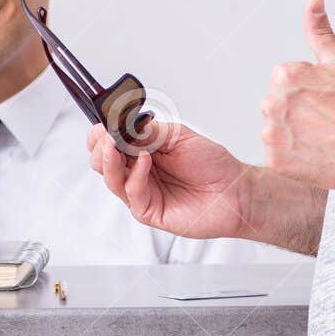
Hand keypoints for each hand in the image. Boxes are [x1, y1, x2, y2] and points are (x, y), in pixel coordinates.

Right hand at [87, 117, 252, 239]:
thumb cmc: (212, 164)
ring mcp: (142, 192)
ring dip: (109, 160)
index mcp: (141, 151)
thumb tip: (123, 126)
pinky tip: (144, 161)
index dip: (100, 135)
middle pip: (102, 162)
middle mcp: (137, 172)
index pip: (108, 143)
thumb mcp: (178, 136)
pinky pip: (132, 194)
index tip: (103, 125)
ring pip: (111, 179)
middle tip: (108, 136)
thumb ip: (149, 131)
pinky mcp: (149, 210)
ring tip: (115, 145)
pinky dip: (135, 176)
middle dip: (100, 147)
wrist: (234, 189)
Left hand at [259, 0, 334, 188]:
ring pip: (276, 130)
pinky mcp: (274, 160)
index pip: (286, 81)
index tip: (328, 101)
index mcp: (284, 75)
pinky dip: (293, 158)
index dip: (309, 92)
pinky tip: (315, 154)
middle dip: (297, 111)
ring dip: (293, 134)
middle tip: (327, 121)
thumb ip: (318, 28)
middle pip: (278, 105)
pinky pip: (277, 156)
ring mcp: (272, 133)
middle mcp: (271, 102)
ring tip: (322, 139)